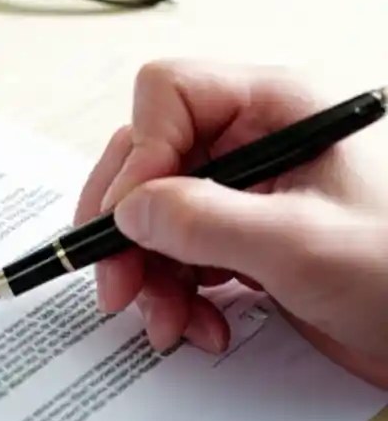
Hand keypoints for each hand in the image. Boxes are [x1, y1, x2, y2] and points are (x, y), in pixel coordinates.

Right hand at [77, 60, 387, 388]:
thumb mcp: (303, 245)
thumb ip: (207, 222)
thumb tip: (128, 210)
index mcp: (278, 108)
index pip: (169, 95)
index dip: (141, 153)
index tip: (131, 217)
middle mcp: (255, 139)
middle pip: (148, 157)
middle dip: (128, 227)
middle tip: (117, 281)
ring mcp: (247, 191)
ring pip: (153, 213)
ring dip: (147, 272)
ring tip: (167, 321)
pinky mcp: (244, 238)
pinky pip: (177, 252)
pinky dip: (174, 294)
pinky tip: (199, 325)